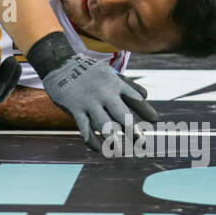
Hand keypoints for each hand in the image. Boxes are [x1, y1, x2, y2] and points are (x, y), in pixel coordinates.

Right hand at [41, 57, 157, 152]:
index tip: (155, 120)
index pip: (136, 98)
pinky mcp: (75, 108)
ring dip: (113, 141)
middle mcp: (105, 93)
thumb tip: (146, 96)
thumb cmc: (88, 70)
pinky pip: (85, 129)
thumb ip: (127, 84)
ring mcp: (89, 102)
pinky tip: (99, 149)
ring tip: (120, 152)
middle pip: (123, 116)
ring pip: (104, 126)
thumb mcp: (109, 72)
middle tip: (142, 143)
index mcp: (115, 83)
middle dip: (134, 132)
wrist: (60, 63)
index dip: (146, 110)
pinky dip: (92, 141)